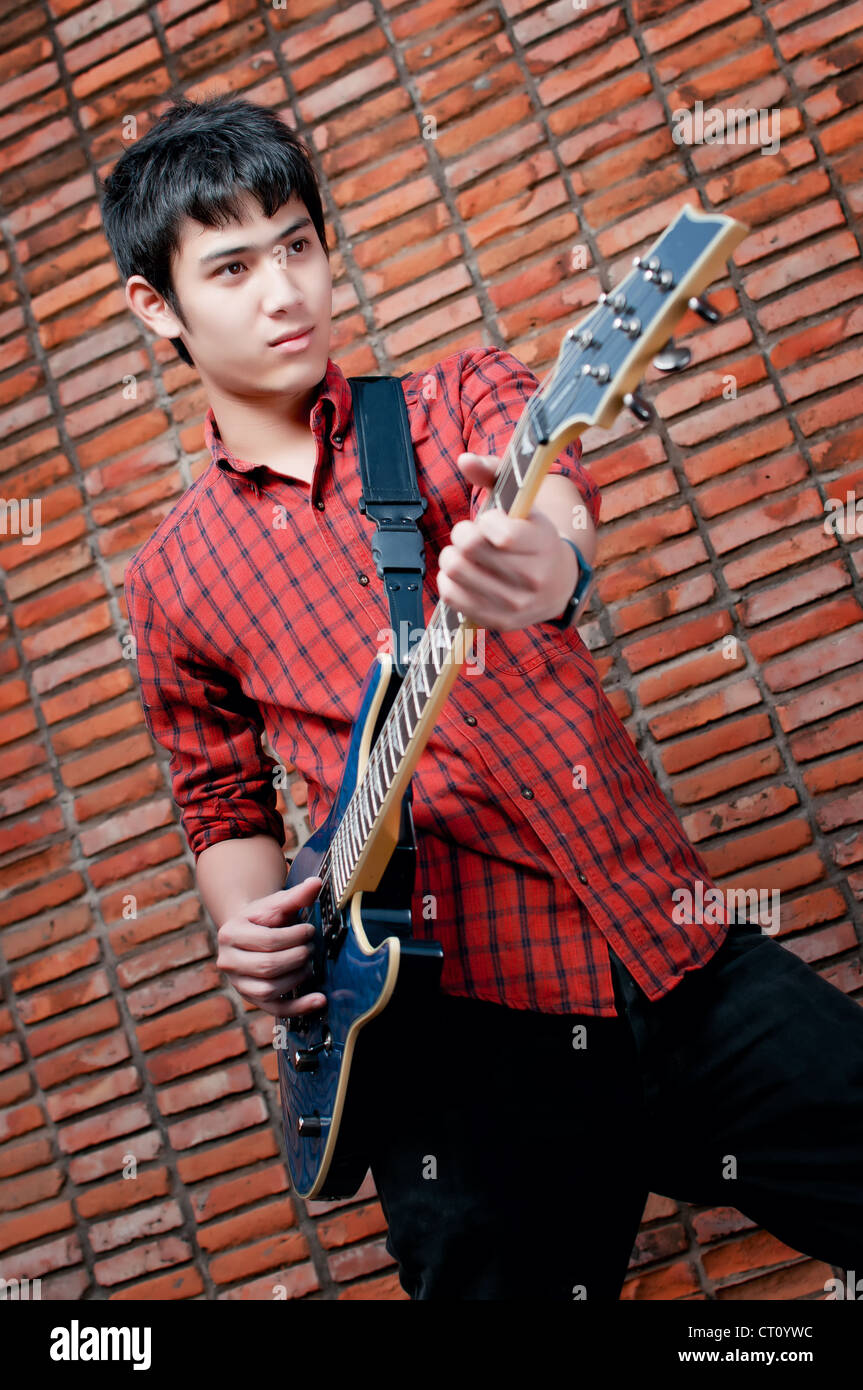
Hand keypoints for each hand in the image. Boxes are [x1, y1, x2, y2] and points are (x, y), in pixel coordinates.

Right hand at [216, 875, 325, 1018]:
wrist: (249, 934)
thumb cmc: (264, 918)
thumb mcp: (276, 904)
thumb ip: (296, 896)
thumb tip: (316, 883)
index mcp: (230, 934)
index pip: (267, 941)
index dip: (294, 937)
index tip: (309, 930)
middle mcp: (228, 961)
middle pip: (267, 966)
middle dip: (296, 957)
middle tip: (310, 948)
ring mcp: (238, 983)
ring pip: (269, 989)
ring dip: (297, 977)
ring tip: (309, 964)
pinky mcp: (252, 999)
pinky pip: (275, 1009)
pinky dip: (299, 1007)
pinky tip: (319, 999)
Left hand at [439, 453, 578, 630]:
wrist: (558, 585)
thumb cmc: (532, 536)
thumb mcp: (522, 502)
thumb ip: (493, 473)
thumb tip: (464, 459)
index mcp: (543, 543)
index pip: (500, 534)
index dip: (485, 522)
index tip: (491, 521)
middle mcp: (533, 577)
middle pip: (469, 550)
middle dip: (461, 535)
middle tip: (468, 535)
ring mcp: (516, 604)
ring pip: (456, 572)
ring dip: (450, 557)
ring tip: (462, 555)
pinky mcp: (499, 622)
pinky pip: (452, 597)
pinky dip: (448, 581)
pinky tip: (460, 574)